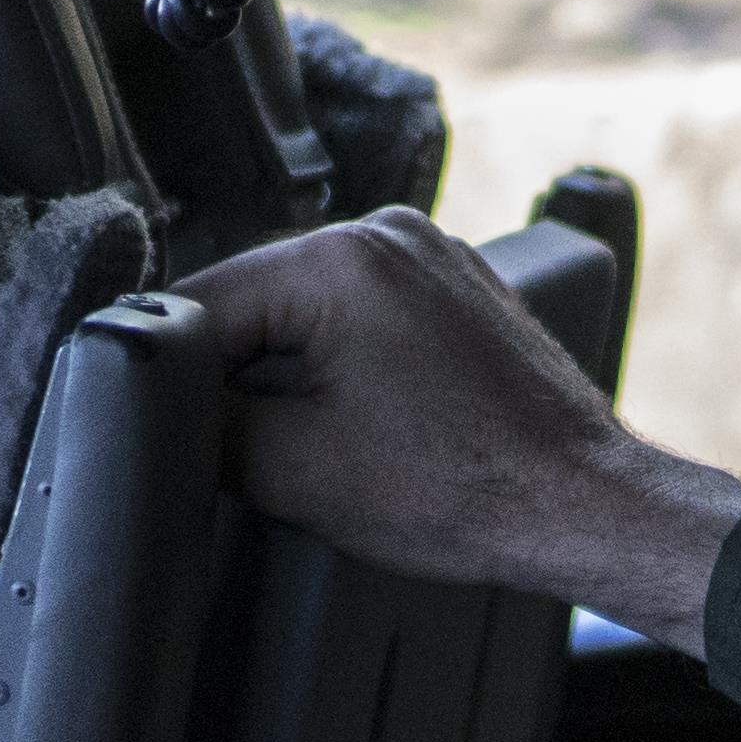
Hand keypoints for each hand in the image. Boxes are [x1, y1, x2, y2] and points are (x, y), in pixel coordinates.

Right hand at [178, 209, 740, 652]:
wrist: (583, 507)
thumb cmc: (465, 491)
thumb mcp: (292, 469)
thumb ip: (205, 421)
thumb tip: (160, 402)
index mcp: (339, 259)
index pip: (200, 302)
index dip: (166, 374)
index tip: (157, 426)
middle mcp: (388, 234)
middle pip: (255, 300)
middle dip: (234, 375)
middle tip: (237, 452)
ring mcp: (431, 256)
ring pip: (308, 311)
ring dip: (289, 374)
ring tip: (315, 445)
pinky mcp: (459, 288)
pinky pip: (365, 316)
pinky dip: (344, 366)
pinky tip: (365, 427)